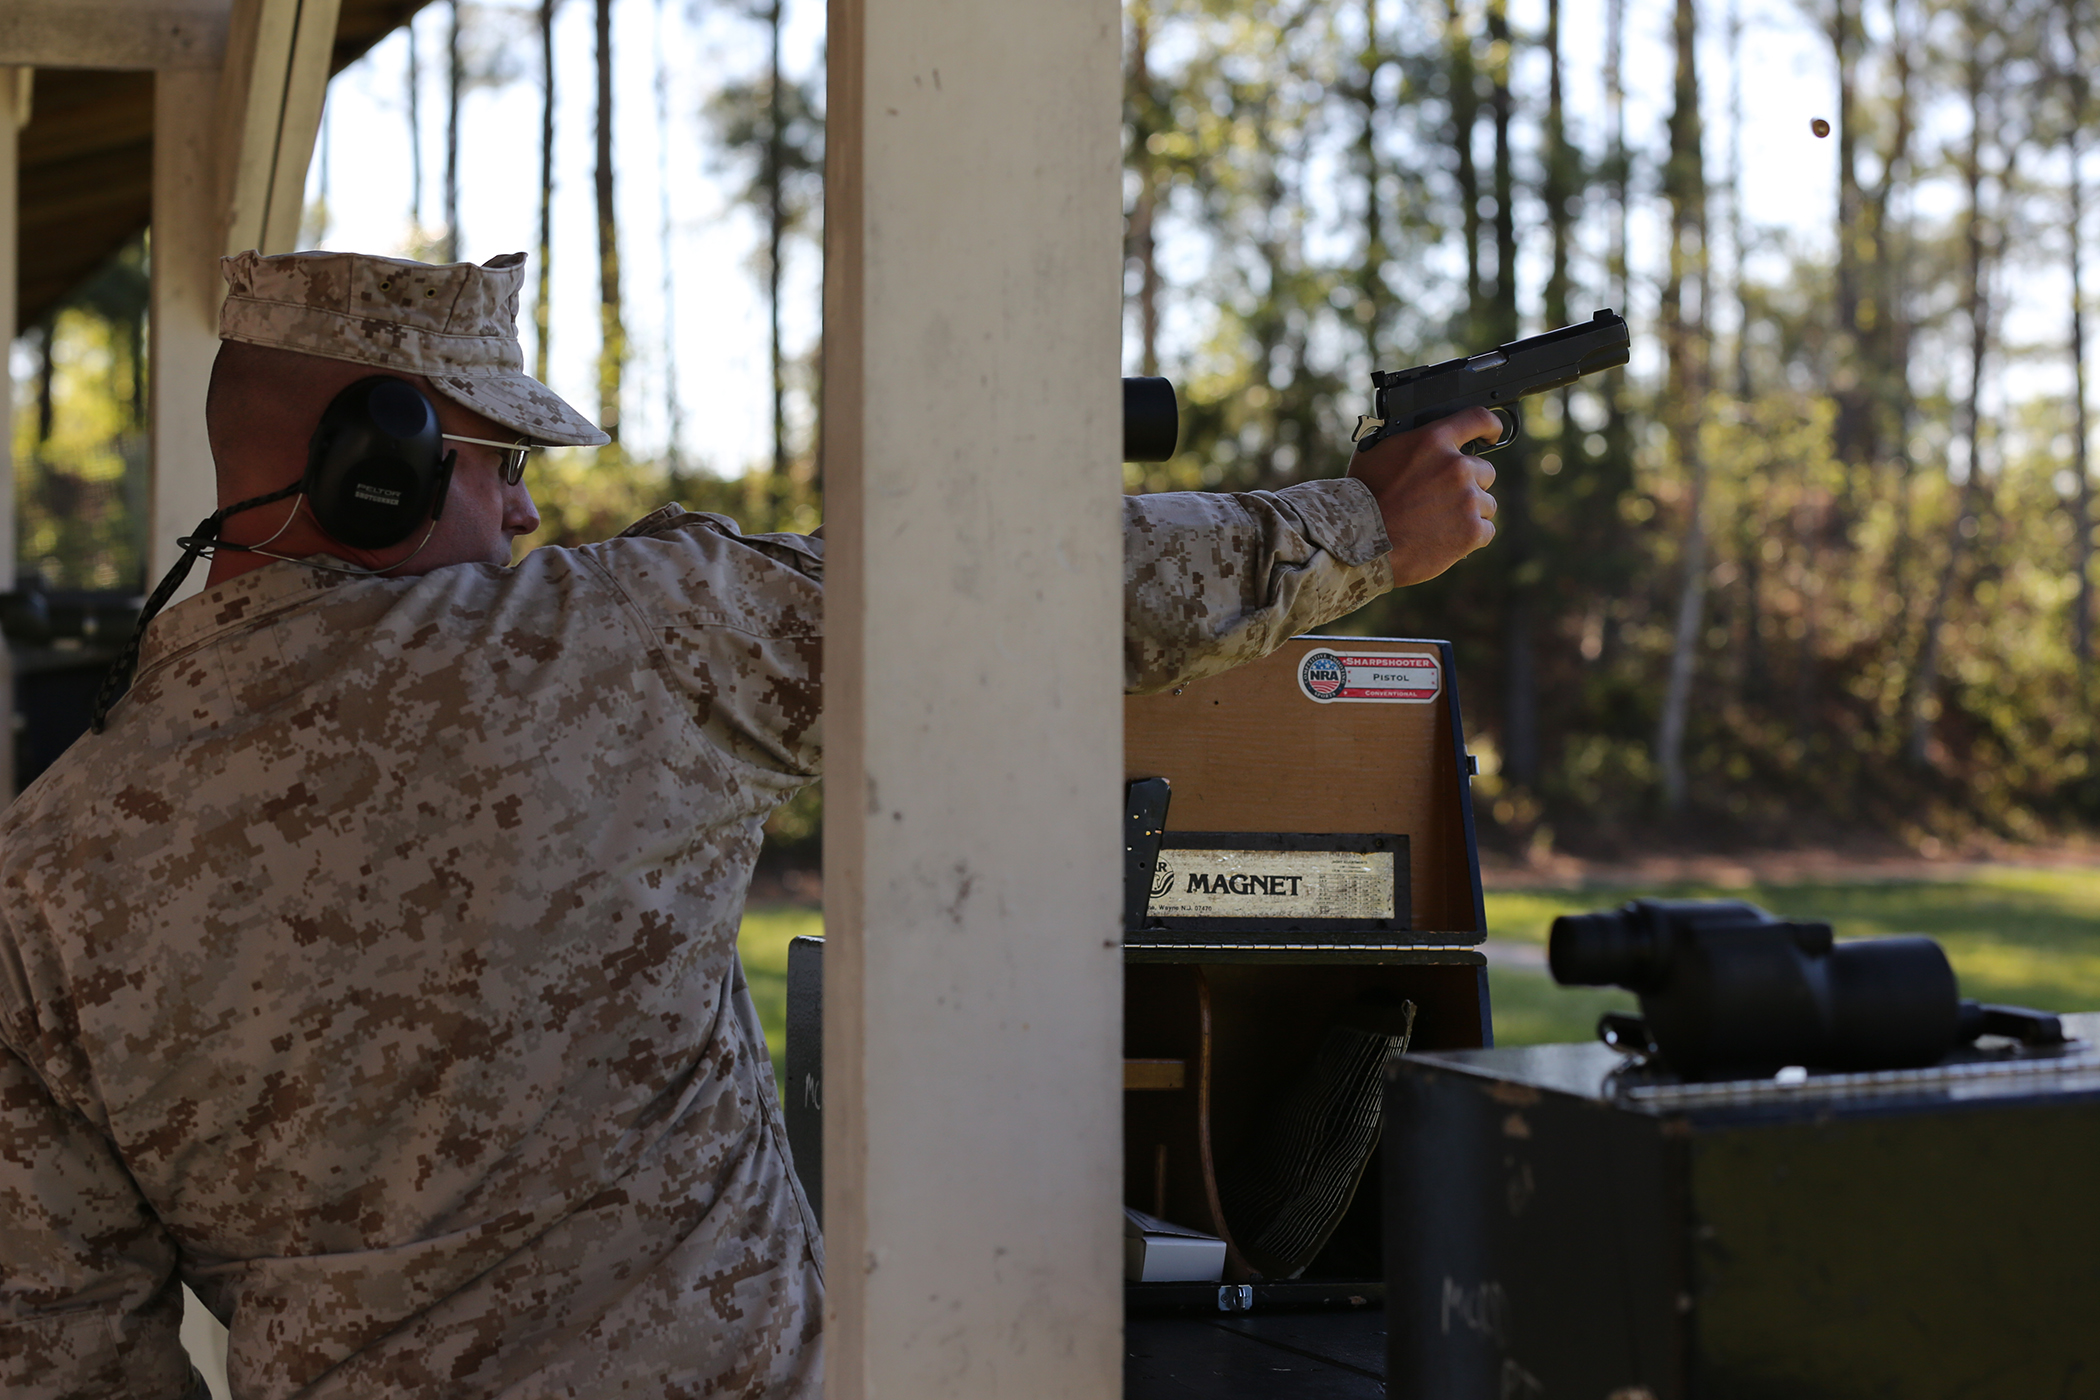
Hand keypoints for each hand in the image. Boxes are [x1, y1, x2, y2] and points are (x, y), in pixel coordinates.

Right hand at [1346, 408, 1499, 586]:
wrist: (1361, 543)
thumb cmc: (1361, 498)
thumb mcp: (1375, 453)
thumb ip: (1406, 441)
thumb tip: (1414, 435)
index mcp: (1433, 440)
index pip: (1478, 419)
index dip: (1490, 426)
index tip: (1492, 434)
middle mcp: (1456, 466)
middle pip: (1485, 471)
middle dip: (1469, 484)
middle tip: (1441, 499)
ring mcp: (1467, 499)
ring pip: (1486, 503)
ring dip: (1469, 512)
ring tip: (1438, 523)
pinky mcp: (1472, 531)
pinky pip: (1486, 530)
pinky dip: (1470, 536)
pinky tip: (1444, 539)